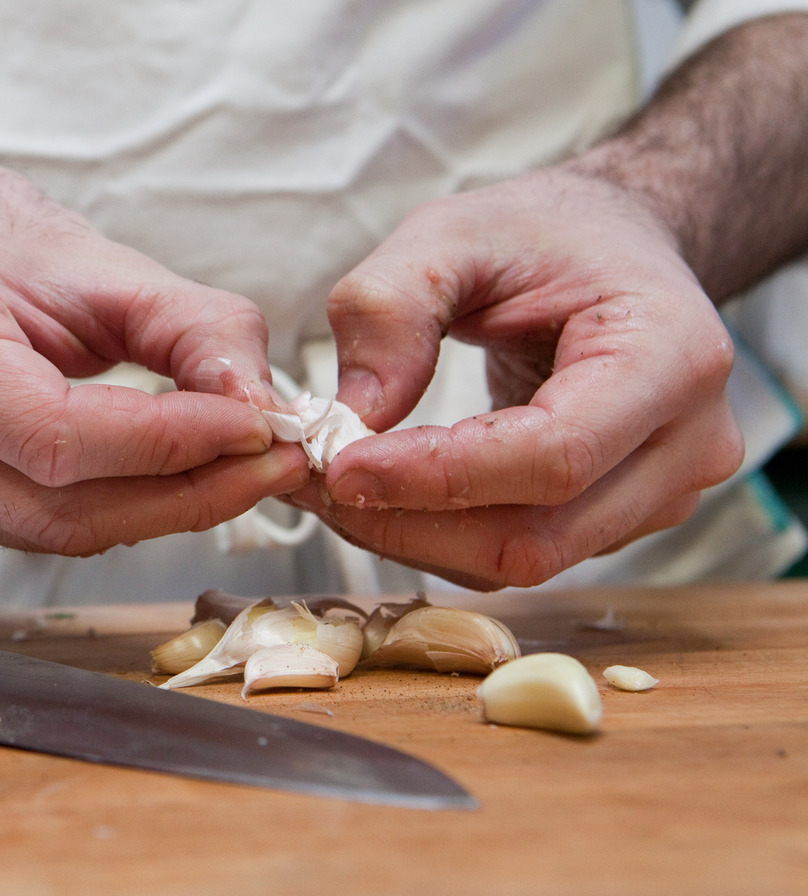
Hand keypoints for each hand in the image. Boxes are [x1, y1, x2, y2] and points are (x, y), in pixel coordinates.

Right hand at [0, 161, 310, 553]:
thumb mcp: (97, 259)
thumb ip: (195, 328)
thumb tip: (262, 410)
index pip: (53, 435)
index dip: (166, 445)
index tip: (256, 428)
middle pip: (54, 507)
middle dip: (179, 495)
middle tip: (267, 466)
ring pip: (46, 533)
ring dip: (151, 510)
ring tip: (228, 468)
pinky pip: (24, 532)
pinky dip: (101, 509)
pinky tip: (150, 477)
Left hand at [290, 167, 742, 588]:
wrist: (611, 245)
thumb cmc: (543, 232)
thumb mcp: (453, 231)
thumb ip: (390, 307)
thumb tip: (354, 414)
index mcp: (671, 357)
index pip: (553, 455)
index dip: (438, 476)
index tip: (341, 466)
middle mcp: (688, 443)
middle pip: (537, 535)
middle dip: (409, 521)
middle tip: (312, 483)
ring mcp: (664, 492)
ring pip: (522, 558)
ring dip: (413, 536)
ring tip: (333, 484)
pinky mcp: (622, 518)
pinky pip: (519, 552)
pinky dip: (437, 534)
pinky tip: (381, 492)